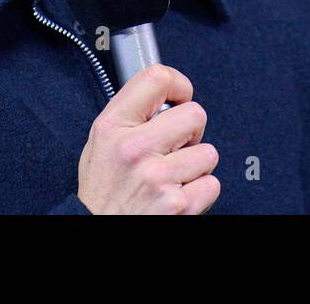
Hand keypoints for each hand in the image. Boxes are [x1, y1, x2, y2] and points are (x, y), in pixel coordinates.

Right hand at [75, 64, 219, 213]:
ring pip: (208, 153)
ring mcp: (158, 177)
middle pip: (195, 114)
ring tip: (172, 175)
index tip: (179, 96)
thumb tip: (164, 93)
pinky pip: (211, 184)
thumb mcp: (100, 142)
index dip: (178, 84)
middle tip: (174, 146)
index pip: (157, 78)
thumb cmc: (102, 191)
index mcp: (113, 126)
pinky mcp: (178, 205)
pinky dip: (199, 191)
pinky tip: (177, 193)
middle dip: (190, 131)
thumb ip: (129, 114)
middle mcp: (135, 149)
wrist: (98, 231)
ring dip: (195, 165)